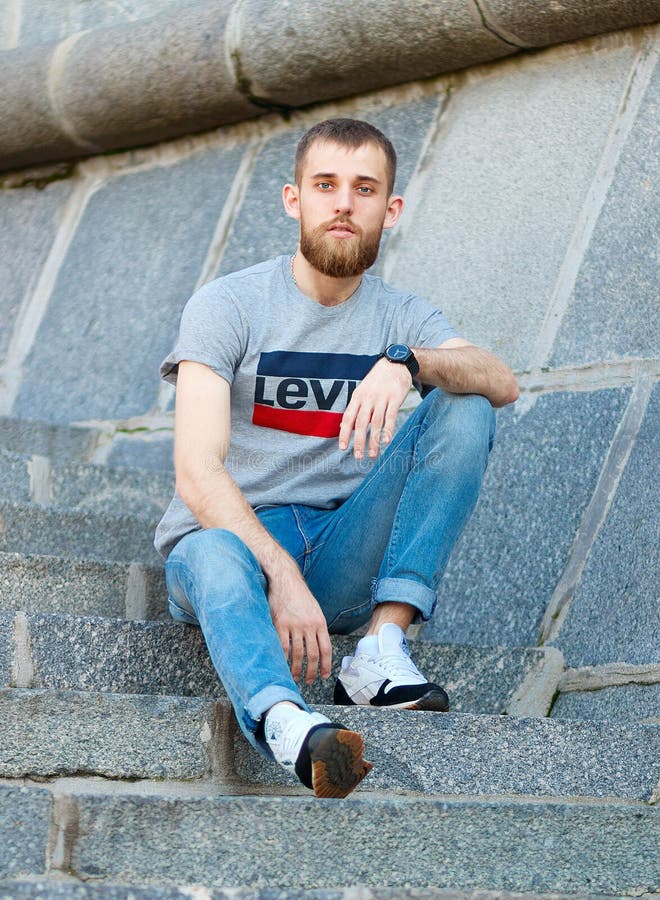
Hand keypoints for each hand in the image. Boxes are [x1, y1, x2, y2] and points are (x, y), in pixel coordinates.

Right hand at [267, 563, 331, 683]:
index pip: (326, 649)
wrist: (286, 580)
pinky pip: (283, 646)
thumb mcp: (315, 609)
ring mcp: (294, 625)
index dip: (326, 665)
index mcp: (320, 622)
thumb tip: (318, 646)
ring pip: (298, 654)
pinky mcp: (280, 624)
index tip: (324, 675)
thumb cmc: (300, 596)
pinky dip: (283, 659)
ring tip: (295, 677)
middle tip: (309, 680)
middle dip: (312, 671)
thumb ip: (317, 627)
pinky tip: (283, 666)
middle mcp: (308, 625)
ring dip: (297, 669)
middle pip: (313, 654)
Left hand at [339, 358, 411, 458]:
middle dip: (359, 441)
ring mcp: (382, 398)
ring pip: (376, 422)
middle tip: (358, 457)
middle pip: (361, 423)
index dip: (345, 433)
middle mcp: (368, 398)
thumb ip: (354, 409)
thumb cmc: (376, 381)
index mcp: (357, 397)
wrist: (395, 364)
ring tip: (372, 454)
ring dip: (373, 440)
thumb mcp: (361, 391)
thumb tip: (342, 426)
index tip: (343, 447)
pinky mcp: (395, 398)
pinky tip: (386, 441)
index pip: (348, 418)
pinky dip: (388, 430)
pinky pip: (390, 416)